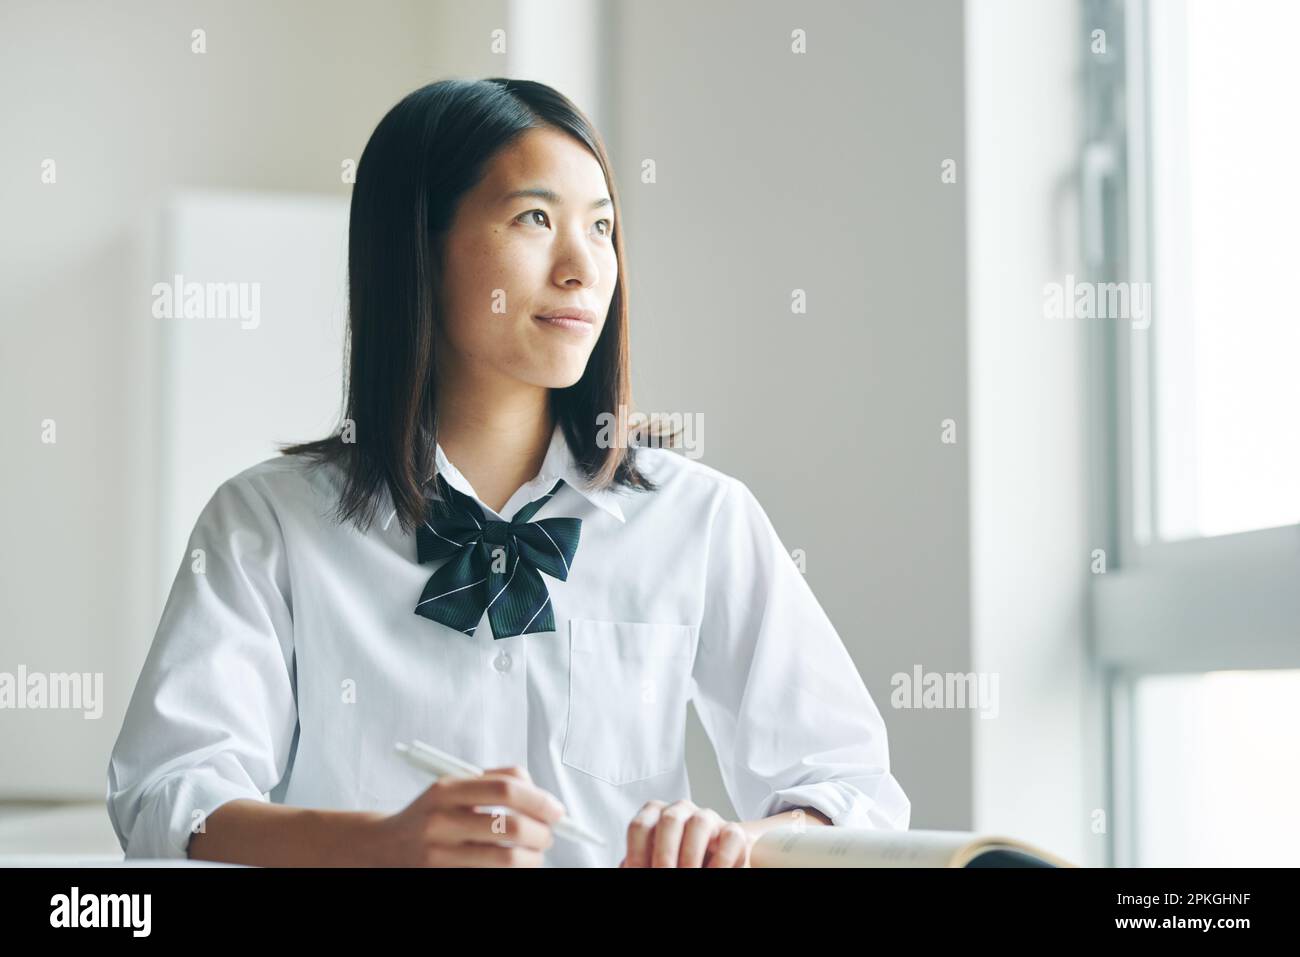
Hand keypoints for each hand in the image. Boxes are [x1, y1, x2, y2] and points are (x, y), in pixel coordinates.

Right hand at [363, 765, 566, 866]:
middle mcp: (440, 821)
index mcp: (446, 790)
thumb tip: (542, 798)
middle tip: (548, 835)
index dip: (539, 800)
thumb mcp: (452, 788)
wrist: (384, 847)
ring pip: (506, 858)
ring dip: (532, 858)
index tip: (556, 811)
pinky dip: (512, 872)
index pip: (506, 788)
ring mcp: (438, 855)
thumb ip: (495, 781)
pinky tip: (514, 865)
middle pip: (510, 826)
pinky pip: (491, 876)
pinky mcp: (440, 877)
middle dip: (541, 832)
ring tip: (534, 854)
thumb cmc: (430, 815)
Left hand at [617, 799, 751, 867]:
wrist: (712, 860)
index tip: (637, 873)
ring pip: (699, 823)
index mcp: (655, 815)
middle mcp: (680, 810)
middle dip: (664, 854)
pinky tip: (711, 873)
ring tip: (688, 875)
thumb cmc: (675, 860)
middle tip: (663, 875)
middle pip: (669, 821)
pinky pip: (730, 837)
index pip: (640, 827)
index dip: (637, 854)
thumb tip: (626, 869)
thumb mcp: (653, 861)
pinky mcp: (732, 831)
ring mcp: (707, 817)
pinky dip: (720, 860)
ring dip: (691, 856)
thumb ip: (640, 864)